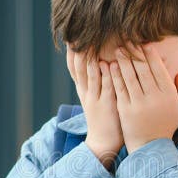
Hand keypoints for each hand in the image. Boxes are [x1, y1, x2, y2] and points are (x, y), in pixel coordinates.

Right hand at [66, 47, 122, 168]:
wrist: (103, 143)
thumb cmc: (105, 119)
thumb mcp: (97, 99)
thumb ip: (99, 82)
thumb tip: (103, 64)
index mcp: (83, 90)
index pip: (74, 68)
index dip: (72, 53)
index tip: (70, 36)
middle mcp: (86, 92)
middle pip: (78, 68)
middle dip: (77, 51)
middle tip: (75, 34)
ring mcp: (94, 99)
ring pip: (90, 75)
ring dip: (90, 58)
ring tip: (89, 42)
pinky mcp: (105, 105)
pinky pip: (105, 87)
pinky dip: (105, 75)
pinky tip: (107, 63)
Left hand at [109, 44, 177, 152]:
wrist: (150, 146)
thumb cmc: (168, 123)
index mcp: (168, 94)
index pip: (158, 69)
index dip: (150, 55)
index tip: (144, 44)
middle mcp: (153, 97)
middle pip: (142, 69)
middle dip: (135, 53)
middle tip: (128, 41)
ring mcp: (138, 103)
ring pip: (129, 76)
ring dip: (123, 61)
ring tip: (118, 49)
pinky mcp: (124, 109)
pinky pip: (120, 88)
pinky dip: (115, 75)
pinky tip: (112, 65)